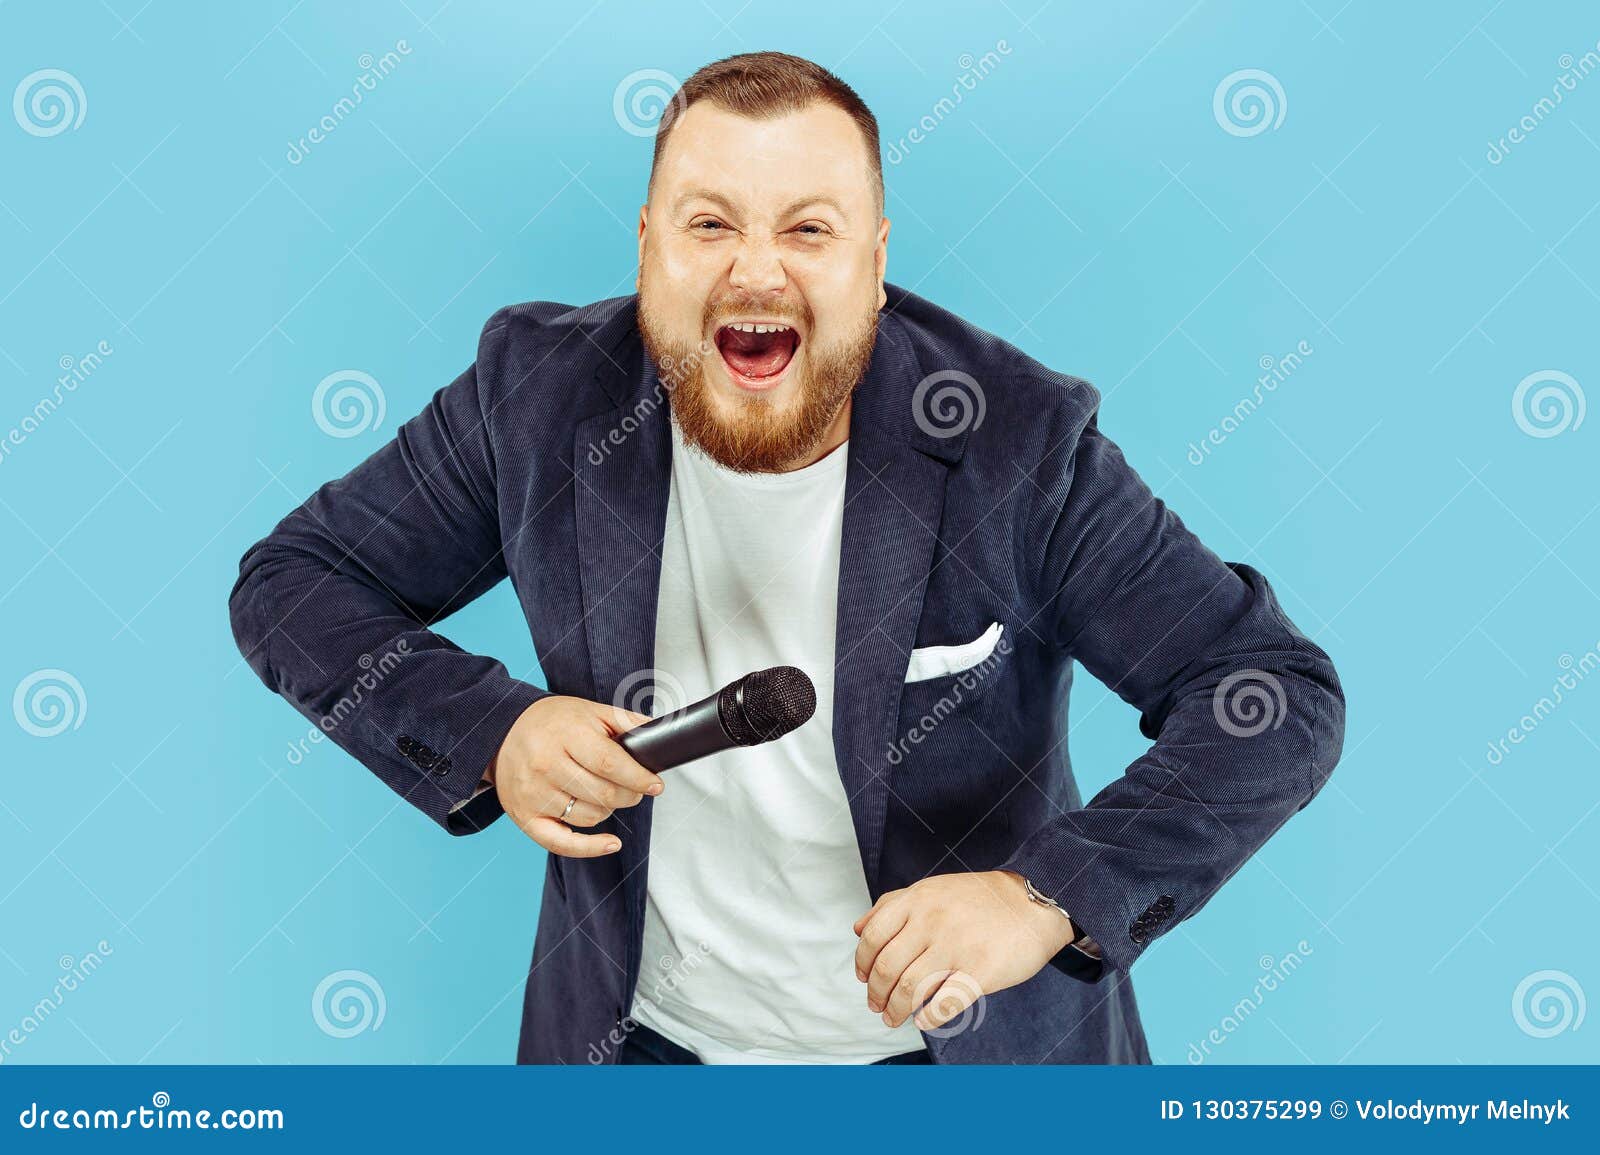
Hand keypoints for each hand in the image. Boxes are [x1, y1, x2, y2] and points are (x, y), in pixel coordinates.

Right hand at [489, 695, 660, 857]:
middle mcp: (546, 765)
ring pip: (590, 816)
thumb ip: (626, 721)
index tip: (655, 785)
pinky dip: (590, 848)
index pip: (610, 763)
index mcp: (565, 735)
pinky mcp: (525, 816)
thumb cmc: (552, 723)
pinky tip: (611, 843)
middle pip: (602, 793)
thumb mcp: (589, 711)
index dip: (638, 777)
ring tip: (607, 795)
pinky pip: (562, 843)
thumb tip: (660, 735)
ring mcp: (533, 794)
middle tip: (635, 789)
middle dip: (629, 795)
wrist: (501, 733)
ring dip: (609, 809)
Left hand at [852, 870, 1074, 1030]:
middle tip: (876, 1006)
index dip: (862, 963)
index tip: (864, 978)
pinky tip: (924, 1020)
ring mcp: (956, 947)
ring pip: (909, 990)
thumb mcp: (933, 888)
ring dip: (895, 1011)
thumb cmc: (981, 898)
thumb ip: (893, 904)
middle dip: (876, 994)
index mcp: (917, 900)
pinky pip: (943, 1004)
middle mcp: (932, 922)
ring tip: (893, 1018)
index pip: (873, 937)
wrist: (1035, 903)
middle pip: (887, 968)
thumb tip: (858, 929)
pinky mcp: (980, 971)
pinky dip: (927, 1018)